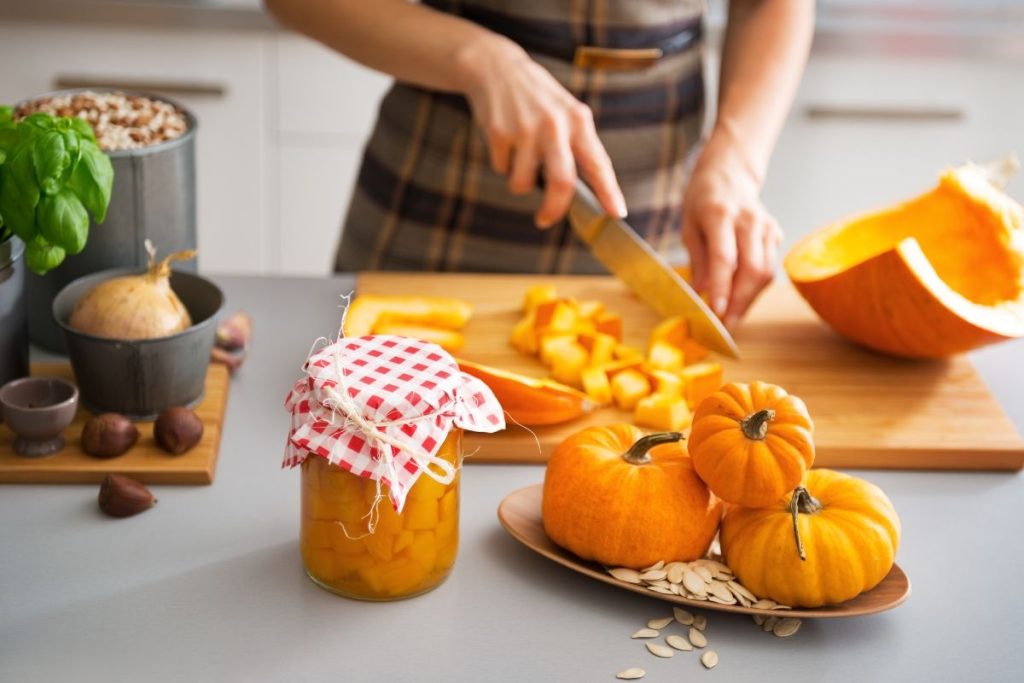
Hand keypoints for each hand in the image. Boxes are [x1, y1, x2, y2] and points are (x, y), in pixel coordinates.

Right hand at [459, 37, 626, 226]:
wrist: (496, 67)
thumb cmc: (537, 99)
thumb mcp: (566, 112)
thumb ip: (577, 146)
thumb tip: (584, 193)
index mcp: (578, 120)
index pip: (598, 164)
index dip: (609, 192)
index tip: (616, 214)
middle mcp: (555, 124)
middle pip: (561, 182)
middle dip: (553, 209)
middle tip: (545, 220)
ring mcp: (526, 129)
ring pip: (523, 183)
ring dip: (519, 182)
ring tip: (519, 159)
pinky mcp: (499, 133)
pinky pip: (502, 169)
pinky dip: (503, 165)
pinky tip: (505, 142)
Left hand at [681, 133, 781, 328]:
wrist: (729, 173)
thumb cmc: (702, 200)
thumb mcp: (688, 226)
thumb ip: (697, 261)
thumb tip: (701, 294)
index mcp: (720, 214)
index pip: (725, 257)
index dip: (723, 288)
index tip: (717, 313)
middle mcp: (749, 220)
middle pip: (752, 270)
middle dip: (739, 303)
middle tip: (725, 326)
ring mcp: (766, 226)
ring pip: (765, 273)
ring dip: (748, 301)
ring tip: (731, 319)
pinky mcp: (775, 233)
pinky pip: (768, 268)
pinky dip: (754, 289)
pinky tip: (740, 300)